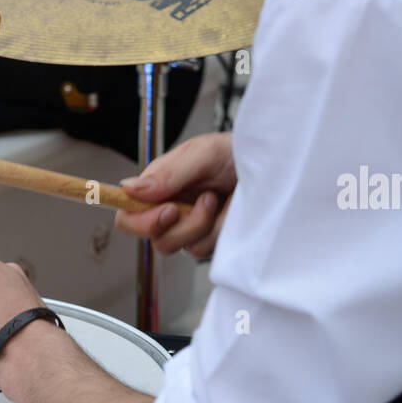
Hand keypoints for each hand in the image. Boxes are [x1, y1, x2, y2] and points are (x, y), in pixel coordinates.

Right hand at [116, 132, 235, 259]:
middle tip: (204, 201)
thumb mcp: (202, 154)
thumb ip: (167, 173)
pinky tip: (229, 212)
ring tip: (220, 199)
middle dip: (180, 226)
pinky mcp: (210, 241)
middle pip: (154, 239)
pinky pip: (205, 250)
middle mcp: (169, 211)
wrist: (274, 167)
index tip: (168, 211)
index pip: (127, 215)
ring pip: (181, 247)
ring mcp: (190, 229)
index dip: (139, 221)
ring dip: (204, 225)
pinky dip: (220, 231)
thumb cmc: (236, 153)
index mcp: (158, 188)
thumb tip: (130, 190)